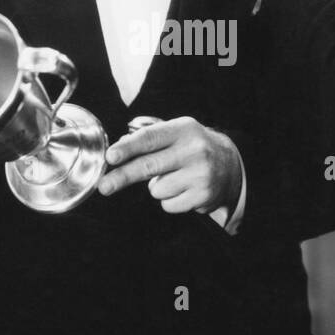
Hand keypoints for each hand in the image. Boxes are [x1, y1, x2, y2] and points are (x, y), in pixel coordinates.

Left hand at [97, 116, 241, 214]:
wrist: (230, 165)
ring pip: (156, 189)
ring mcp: (200, 174)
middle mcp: (194, 150)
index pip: (150, 138)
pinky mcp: (203, 196)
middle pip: (149, 166)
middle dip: (123, 177)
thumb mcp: (175, 133)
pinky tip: (183, 189)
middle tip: (105, 185)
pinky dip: (169, 200)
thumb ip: (148, 139)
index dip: (128, 148)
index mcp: (183, 129)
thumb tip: (119, 148)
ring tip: (174, 177)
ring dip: (156, 187)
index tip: (111, 157)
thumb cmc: (193, 147)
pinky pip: (168, 205)